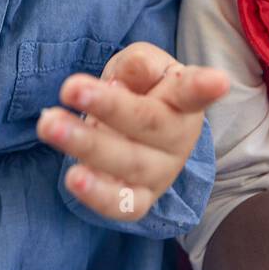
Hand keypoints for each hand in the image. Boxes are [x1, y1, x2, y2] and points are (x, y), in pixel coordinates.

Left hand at [36, 40, 229, 220]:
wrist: (132, 132)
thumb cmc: (139, 90)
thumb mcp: (140, 66)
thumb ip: (138, 65)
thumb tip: (131, 71)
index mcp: (183, 100)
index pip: (193, 91)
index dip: (205, 87)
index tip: (218, 81)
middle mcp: (177, 138)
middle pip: (147, 124)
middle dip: (108, 106)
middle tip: (69, 87)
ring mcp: (160, 173)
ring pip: (128, 163)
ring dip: (86, 144)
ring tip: (50, 125)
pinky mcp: (140, 200)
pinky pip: (121, 204)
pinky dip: (97, 194)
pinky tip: (73, 177)